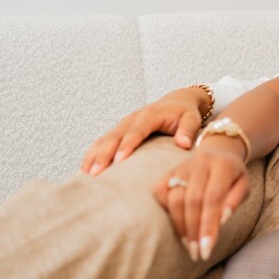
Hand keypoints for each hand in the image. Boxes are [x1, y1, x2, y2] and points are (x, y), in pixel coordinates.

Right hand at [80, 87, 208, 174]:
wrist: (177, 102)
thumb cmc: (184, 113)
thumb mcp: (192, 118)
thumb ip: (189, 130)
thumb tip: (183, 144)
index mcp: (150, 115)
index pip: (137, 131)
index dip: (127, 145)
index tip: (119, 160)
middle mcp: (132, 119)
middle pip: (114, 137)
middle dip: (103, 155)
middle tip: (96, 173)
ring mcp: (123, 125)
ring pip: (104, 140)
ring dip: (93, 156)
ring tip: (86, 176)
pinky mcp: (118, 131)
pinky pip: (101, 143)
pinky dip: (92, 155)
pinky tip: (86, 171)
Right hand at [152, 140, 248, 261]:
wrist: (218, 151)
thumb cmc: (233, 176)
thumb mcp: (244, 185)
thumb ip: (235, 200)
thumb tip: (221, 220)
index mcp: (222, 165)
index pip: (213, 198)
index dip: (208, 226)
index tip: (207, 250)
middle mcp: (200, 163)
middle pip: (192, 200)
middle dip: (194, 231)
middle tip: (196, 253)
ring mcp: (181, 166)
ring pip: (174, 198)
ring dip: (180, 226)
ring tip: (189, 244)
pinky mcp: (167, 172)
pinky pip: (160, 192)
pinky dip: (165, 210)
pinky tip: (177, 223)